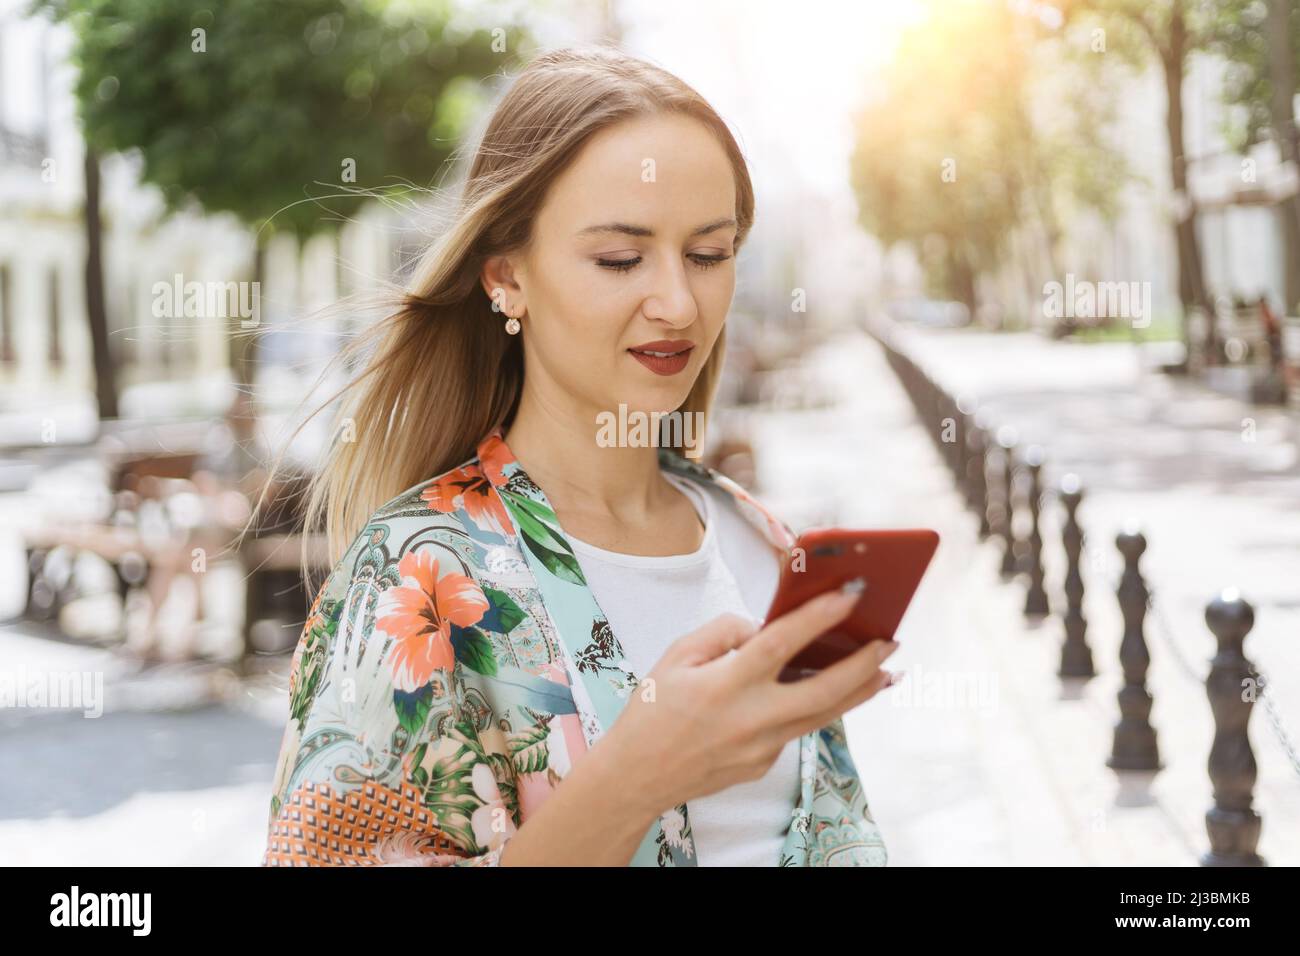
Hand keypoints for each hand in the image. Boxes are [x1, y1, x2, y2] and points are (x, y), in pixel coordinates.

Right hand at [599, 585, 898, 815]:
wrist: (637, 775)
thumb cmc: (653, 710)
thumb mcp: (676, 656)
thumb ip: (722, 634)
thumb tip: (762, 628)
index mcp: (724, 684)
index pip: (782, 643)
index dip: (819, 617)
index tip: (851, 595)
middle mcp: (749, 719)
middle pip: (824, 691)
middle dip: (864, 665)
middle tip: (891, 642)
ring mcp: (761, 747)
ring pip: (823, 716)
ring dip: (859, 692)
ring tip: (887, 672)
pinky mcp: (763, 765)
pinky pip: (793, 729)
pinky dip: (812, 708)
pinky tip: (822, 694)